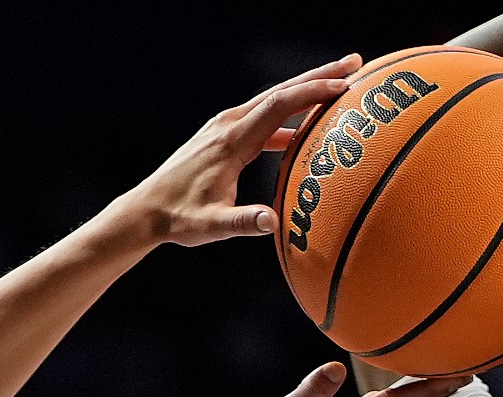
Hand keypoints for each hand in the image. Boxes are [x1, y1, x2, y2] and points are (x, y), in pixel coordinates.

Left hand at [113, 55, 361, 246]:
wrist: (146, 211)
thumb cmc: (178, 219)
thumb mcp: (211, 227)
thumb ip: (243, 222)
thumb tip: (273, 222)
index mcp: (230, 141)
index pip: (278, 106)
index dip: (312, 94)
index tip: (345, 87)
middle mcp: (228, 125)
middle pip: (280, 92)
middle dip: (319, 76)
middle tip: (357, 63)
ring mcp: (225, 127)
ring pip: (272, 101)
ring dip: (307, 91)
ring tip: (341, 85)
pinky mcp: (223, 135)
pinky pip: (263, 118)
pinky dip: (289, 115)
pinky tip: (308, 126)